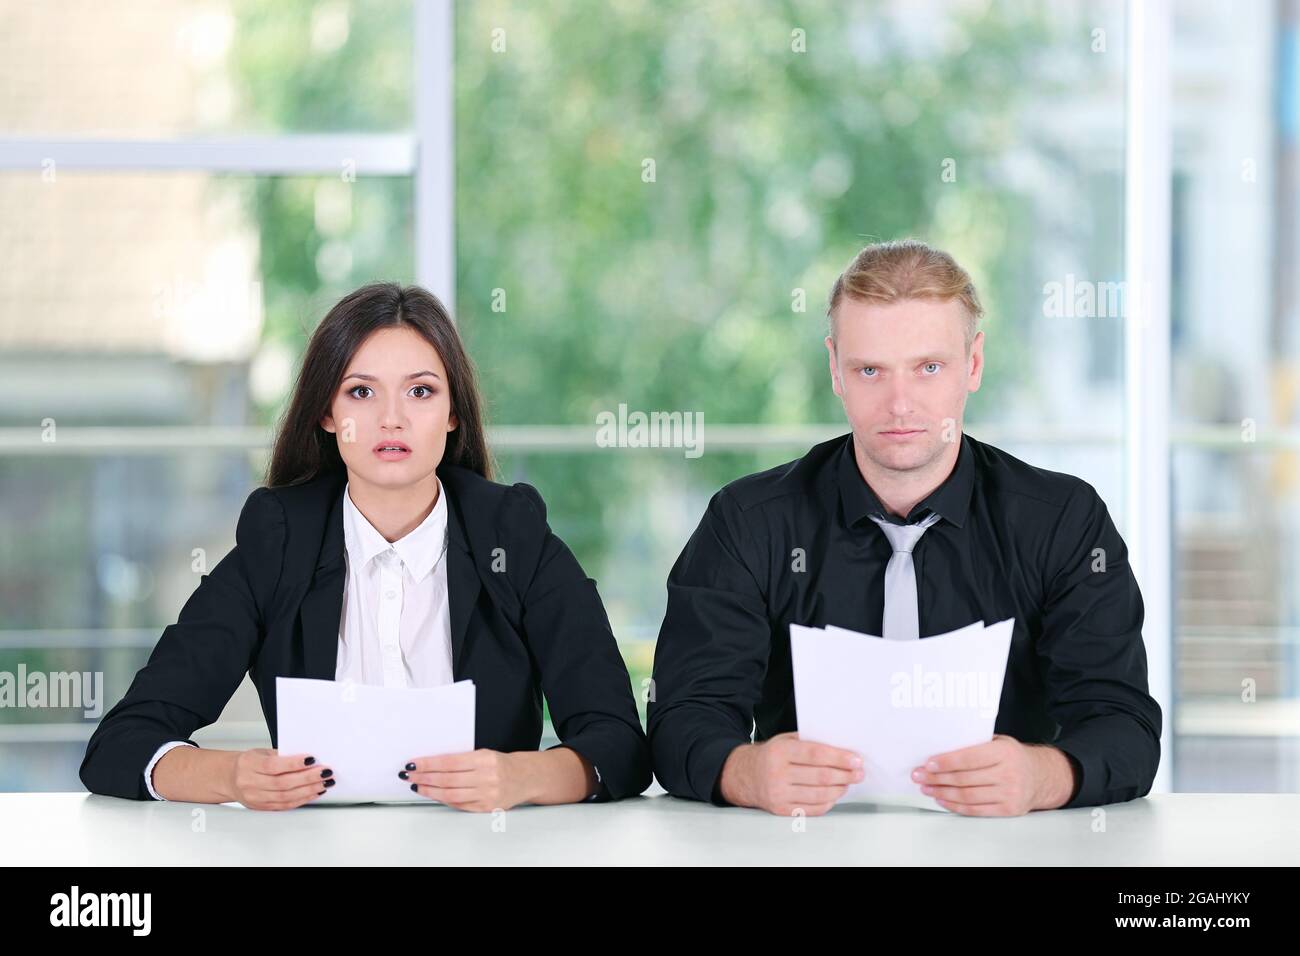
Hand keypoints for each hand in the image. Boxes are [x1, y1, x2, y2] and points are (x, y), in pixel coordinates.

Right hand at [226, 748, 333, 810]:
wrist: (229, 778)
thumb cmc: (248, 763)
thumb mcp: (261, 752)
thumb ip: (282, 755)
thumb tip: (309, 758)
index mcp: (249, 765)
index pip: (273, 766)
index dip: (294, 764)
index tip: (312, 759)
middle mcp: (250, 783)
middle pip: (282, 783)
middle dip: (308, 778)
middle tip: (325, 772)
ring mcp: (255, 797)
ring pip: (285, 796)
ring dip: (308, 790)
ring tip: (324, 783)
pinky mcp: (261, 807)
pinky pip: (284, 805)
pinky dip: (302, 799)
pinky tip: (313, 792)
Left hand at [402, 749, 528, 811]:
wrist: (525, 778)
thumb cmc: (501, 764)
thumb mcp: (483, 754)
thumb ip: (461, 760)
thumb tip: (431, 764)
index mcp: (485, 759)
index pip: (449, 762)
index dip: (428, 764)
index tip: (413, 764)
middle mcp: (487, 777)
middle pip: (447, 779)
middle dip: (424, 777)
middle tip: (409, 775)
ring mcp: (487, 794)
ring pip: (451, 794)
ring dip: (430, 790)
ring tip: (417, 785)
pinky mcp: (486, 808)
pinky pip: (459, 805)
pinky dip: (443, 799)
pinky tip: (434, 794)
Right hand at [719, 732, 863, 816]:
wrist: (744, 775)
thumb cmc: (770, 755)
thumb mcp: (784, 740)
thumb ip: (808, 742)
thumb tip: (840, 747)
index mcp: (780, 751)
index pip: (815, 754)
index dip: (839, 758)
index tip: (856, 760)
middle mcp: (777, 773)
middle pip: (820, 776)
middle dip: (845, 775)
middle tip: (859, 773)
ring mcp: (779, 794)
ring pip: (819, 794)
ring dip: (840, 789)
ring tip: (848, 783)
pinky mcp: (781, 809)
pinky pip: (812, 809)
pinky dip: (828, 802)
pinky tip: (834, 795)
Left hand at [911, 734, 1076, 815]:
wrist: (1041, 776)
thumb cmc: (1012, 756)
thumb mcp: (999, 742)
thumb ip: (976, 743)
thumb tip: (940, 746)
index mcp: (1004, 752)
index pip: (969, 758)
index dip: (946, 762)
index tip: (927, 763)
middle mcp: (1008, 773)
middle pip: (964, 779)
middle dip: (937, 778)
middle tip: (918, 776)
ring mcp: (1009, 794)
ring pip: (967, 796)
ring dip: (942, 793)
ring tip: (926, 788)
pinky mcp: (1008, 810)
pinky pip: (976, 810)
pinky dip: (955, 806)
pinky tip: (942, 800)